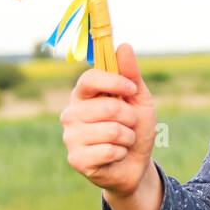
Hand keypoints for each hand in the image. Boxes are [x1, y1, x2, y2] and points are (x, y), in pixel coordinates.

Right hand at [60, 42, 156, 196]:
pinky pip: (108, 151)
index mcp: (83, 95)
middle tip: (129, 124)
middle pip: (107, 107)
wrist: (135, 163)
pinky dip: (121, 153)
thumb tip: (123, 46)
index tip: (132, 89)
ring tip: (123, 140)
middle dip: (129, 117)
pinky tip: (116, 155)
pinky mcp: (76, 159)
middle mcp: (71, 114)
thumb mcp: (138, 98)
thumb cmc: (135, 127)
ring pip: (111, 130)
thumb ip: (130, 74)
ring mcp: (70, 137)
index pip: (88, 78)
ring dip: (128, 136)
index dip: (114, 82)